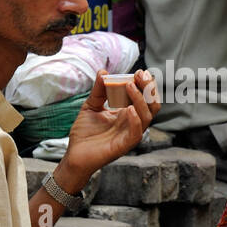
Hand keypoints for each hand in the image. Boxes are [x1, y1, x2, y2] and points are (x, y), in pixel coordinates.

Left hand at [57, 70, 159, 187]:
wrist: (74, 154)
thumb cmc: (84, 133)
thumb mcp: (90, 105)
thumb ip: (98, 90)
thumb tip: (103, 72)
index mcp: (127, 113)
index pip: (145, 97)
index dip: (145, 84)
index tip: (139, 71)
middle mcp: (132, 123)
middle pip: (152, 105)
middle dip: (149, 88)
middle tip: (141, 75)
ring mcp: (130, 134)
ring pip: (147, 116)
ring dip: (141, 99)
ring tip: (130, 86)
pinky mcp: (124, 145)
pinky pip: (137, 133)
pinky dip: (136, 120)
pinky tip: (128, 109)